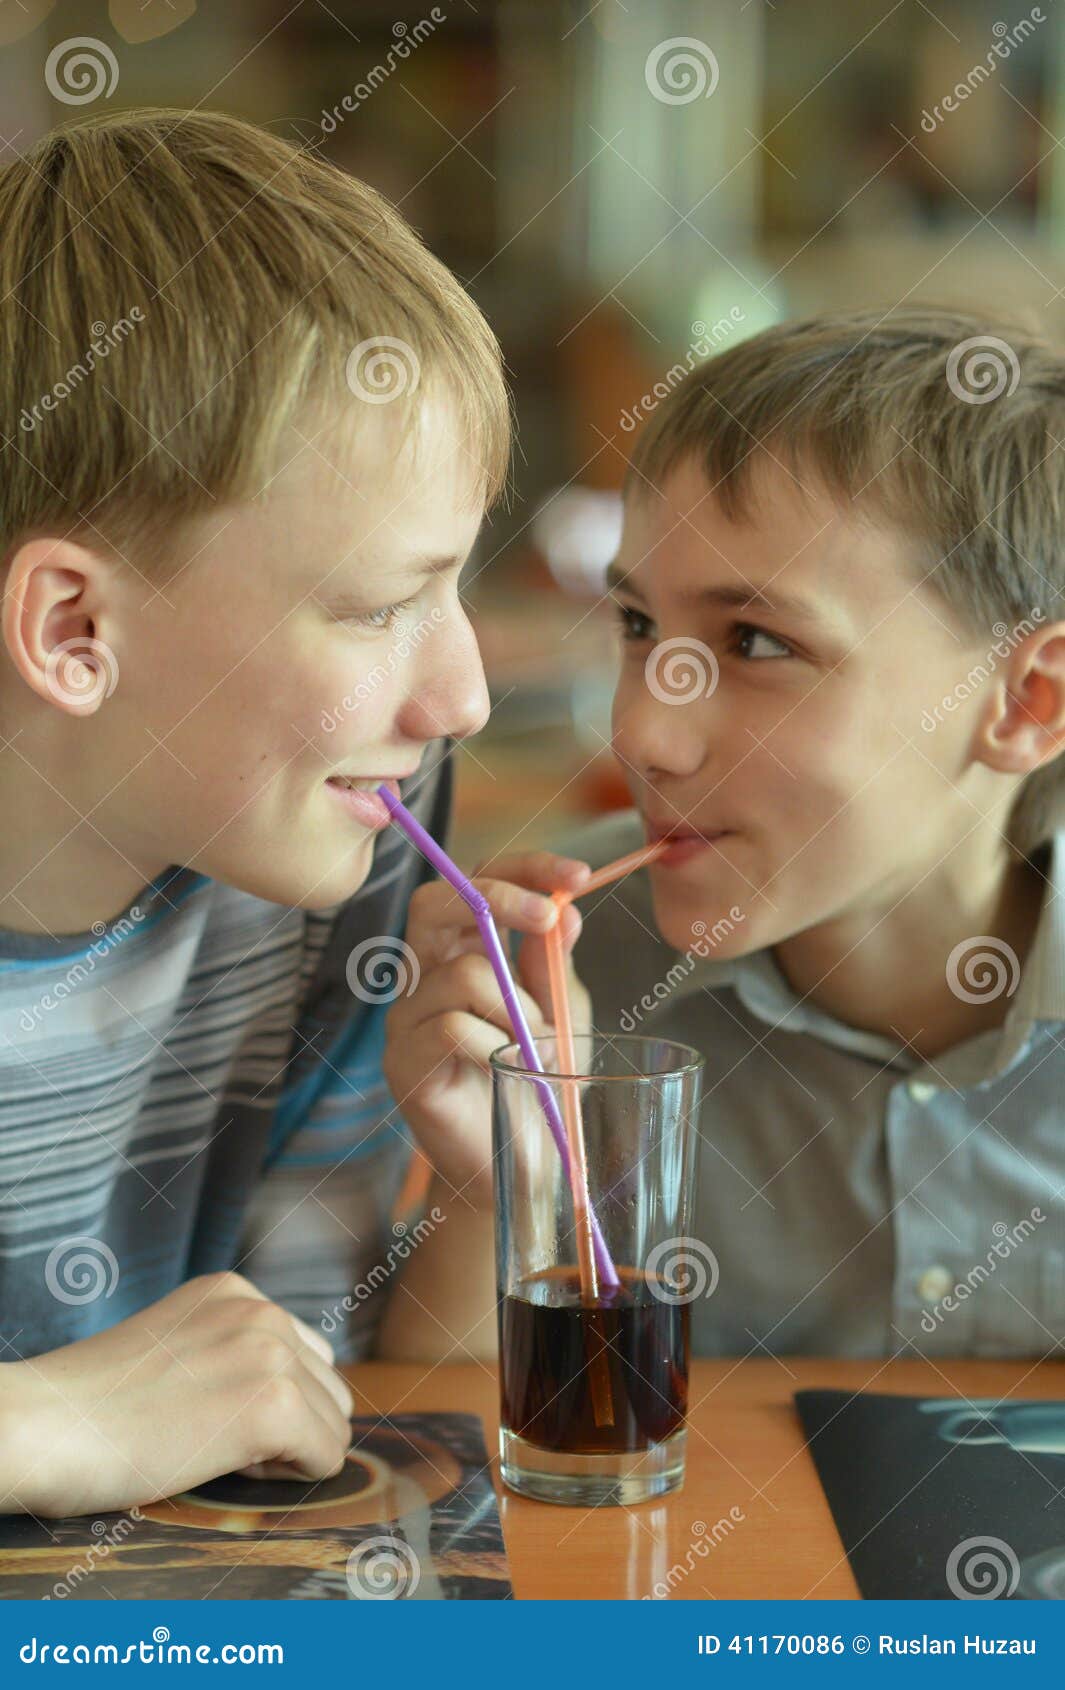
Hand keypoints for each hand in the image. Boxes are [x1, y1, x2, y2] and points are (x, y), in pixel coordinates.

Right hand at [0, 1271, 353, 1517]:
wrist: (44, 1426)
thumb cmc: (92, 1408)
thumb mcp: (175, 1350)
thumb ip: (232, 1352)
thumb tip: (299, 1399)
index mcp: (234, 1291)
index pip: (305, 1356)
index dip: (265, 1402)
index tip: (205, 1414)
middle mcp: (262, 1309)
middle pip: (329, 1388)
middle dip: (288, 1427)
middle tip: (212, 1438)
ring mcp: (272, 1352)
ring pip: (333, 1424)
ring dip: (288, 1452)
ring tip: (215, 1449)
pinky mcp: (275, 1404)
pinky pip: (327, 1458)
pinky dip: (290, 1479)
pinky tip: (227, 1466)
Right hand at [383, 851, 592, 1206]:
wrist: (527, 1165)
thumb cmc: (541, 1083)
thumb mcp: (560, 1009)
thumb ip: (552, 962)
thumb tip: (564, 910)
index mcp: (462, 953)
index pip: (475, 884)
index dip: (523, 869)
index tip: (577, 876)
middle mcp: (424, 977)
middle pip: (435, 904)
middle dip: (498, 899)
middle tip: (548, 919)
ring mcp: (407, 1018)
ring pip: (463, 974)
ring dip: (520, 1009)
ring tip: (540, 1050)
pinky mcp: (402, 1062)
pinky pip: (453, 1027)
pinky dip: (498, 1046)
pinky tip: (509, 1072)